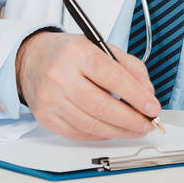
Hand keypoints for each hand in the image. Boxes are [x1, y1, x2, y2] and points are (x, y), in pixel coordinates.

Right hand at [15, 30, 159, 140]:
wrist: (31, 59)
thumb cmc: (69, 53)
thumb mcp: (101, 47)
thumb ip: (129, 67)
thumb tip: (147, 94)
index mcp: (78, 53)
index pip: (111, 77)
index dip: (135, 96)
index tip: (152, 107)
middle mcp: (61, 76)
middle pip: (102, 106)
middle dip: (131, 119)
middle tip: (148, 123)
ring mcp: (51, 99)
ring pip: (91, 124)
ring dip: (119, 131)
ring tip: (135, 129)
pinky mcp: (45, 117)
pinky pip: (78, 133)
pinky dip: (100, 135)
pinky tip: (113, 130)